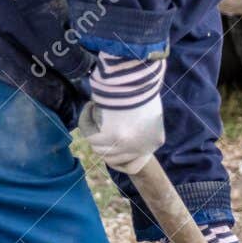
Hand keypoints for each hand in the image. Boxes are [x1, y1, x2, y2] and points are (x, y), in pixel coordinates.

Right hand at [78, 54, 164, 174]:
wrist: (138, 77)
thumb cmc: (143, 87)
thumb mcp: (148, 111)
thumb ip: (140, 126)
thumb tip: (121, 132)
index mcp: (155, 142)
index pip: (132, 165)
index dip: (118, 157)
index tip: (109, 142)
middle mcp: (142, 148)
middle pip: (112, 159)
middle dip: (102, 142)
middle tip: (97, 124)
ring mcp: (127, 145)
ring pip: (99, 149)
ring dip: (93, 131)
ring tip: (95, 110)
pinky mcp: (111, 136)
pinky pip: (90, 136)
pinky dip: (86, 121)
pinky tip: (90, 106)